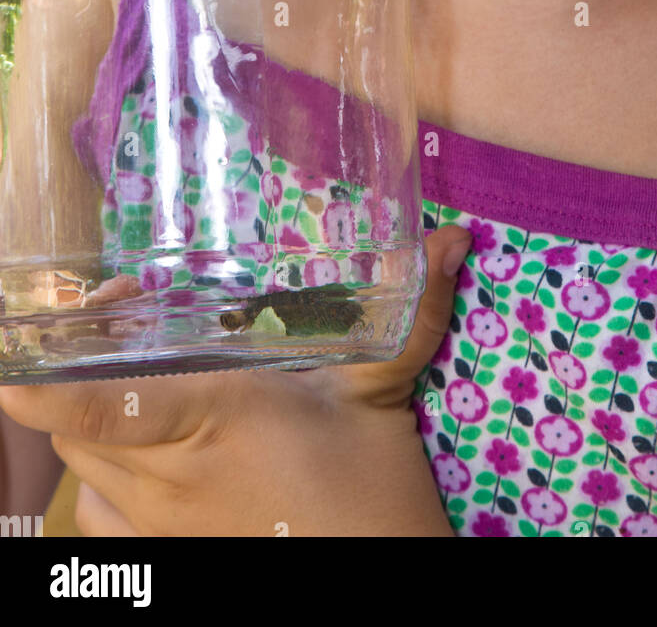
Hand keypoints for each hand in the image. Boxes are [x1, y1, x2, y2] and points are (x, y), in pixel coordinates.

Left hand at [0, 225, 470, 535]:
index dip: (39, 385)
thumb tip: (454, 239)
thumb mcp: (381, 391)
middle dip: (81, 368)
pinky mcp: (168, 560)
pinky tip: (145, 460)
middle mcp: (169, 475)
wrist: (376, 577)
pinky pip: (102, 518)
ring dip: (89, 424)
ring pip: (82, 470)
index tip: (20, 353)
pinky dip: (103, 481)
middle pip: (74, 425)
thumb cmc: (374, 487)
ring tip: (136, 386)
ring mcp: (162, 526)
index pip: (95, 404)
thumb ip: (409, 312)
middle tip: (133, 323)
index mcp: (213, 418)